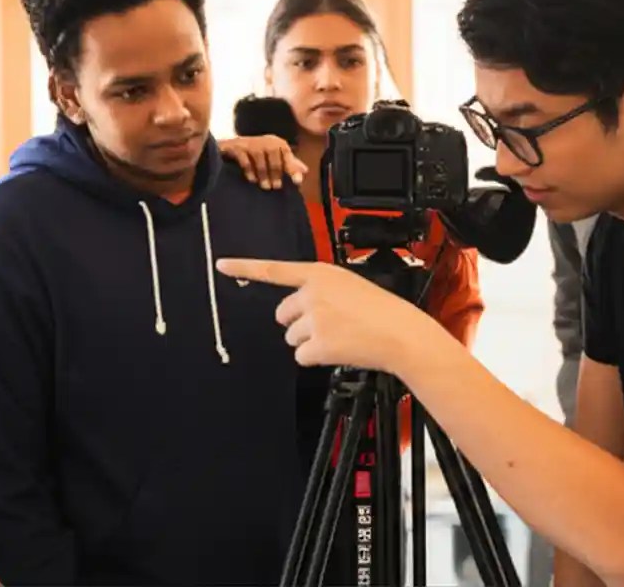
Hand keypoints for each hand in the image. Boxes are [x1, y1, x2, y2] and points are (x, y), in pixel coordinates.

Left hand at [215, 258, 451, 375]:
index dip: (245, 267)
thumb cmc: (381, 311)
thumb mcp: (350, 285)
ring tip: (341, 336)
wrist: (402, 333)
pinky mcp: (317, 343)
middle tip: (329, 325)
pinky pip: (301, 357)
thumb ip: (321, 290)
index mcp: (320, 273)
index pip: (275, 269)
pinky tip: (338, 350)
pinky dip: (316, 359)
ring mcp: (314, 318)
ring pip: (291, 337)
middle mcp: (312, 293)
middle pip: (282, 314)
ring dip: (310, 341)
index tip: (221, 265)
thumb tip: (297, 310)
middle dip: (298, 323)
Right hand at [218, 136, 307, 188]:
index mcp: (276, 143)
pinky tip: (252, 180)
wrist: (229, 149)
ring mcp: (249, 143)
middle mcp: (264, 140)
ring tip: (265, 187)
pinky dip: (249, 170)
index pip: (287, 153)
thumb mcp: (274, 158)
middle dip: (275, 172)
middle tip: (276, 187)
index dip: (292, 167)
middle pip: (273, 154)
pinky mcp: (236, 147)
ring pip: (259, 156)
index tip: (297, 182)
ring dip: (263, 173)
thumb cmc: (256, 155)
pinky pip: (244, 158)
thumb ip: (288, 163)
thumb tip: (305, 171)